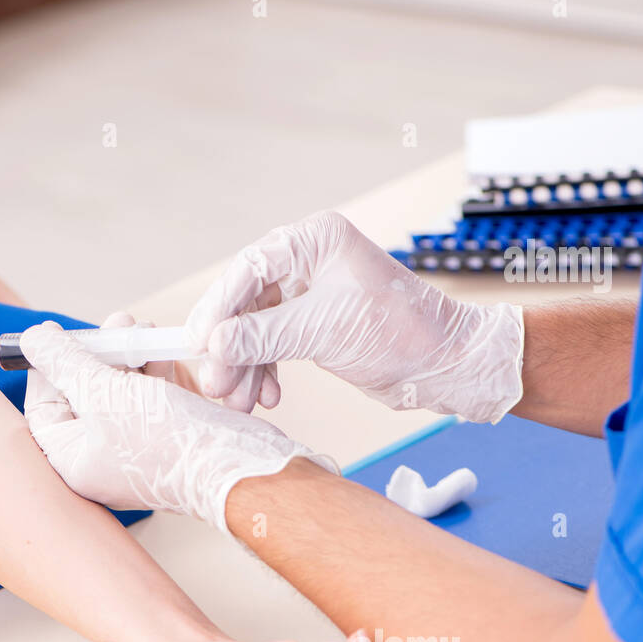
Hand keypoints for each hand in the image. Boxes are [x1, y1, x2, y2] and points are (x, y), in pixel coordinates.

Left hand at [21, 322, 336, 528]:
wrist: (237, 467)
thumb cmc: (166, 441)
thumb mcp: (104, 393)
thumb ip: (65, 362)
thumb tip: (32, 339)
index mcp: (72, 461)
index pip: (42, 409)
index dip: (47, 368)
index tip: (56, 337)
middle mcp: (100, 460)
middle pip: (82, 395)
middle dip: (94, 353)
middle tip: (111, 321)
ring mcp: (135, 449)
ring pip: (119, 391)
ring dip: (127, 355)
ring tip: (140, 326)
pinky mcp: (167, 437)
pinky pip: (150, 397)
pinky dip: (153, 371)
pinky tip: (163, 349)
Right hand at [186, 210, 524, 422]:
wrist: (446, 365)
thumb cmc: (402, 332)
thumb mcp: (324, 331)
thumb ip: (264, 335)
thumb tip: (213, 343)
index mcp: (314, 241)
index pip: (248, 269)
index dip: (217, 308)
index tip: (196, 343)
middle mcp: (308, 261)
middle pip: (246, 302)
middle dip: (229, 347)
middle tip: (214, 382)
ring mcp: (310, 294)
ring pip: (256, 329)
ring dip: (244, 366)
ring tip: (238, 400)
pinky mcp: (314, 325)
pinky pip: (273, 345)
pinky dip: (265, 372)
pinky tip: (266, 395)